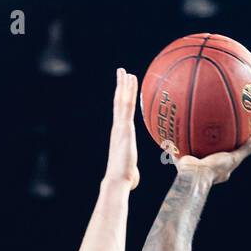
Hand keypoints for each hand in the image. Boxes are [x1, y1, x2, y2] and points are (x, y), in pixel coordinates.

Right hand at [104, 69, 138, 189]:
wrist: (118, 179)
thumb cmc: (124, 179)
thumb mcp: (130, 171)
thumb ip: (132, 169)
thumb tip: (133, 178)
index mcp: (120, 135)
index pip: (121, 114)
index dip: (121, 100)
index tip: (122, 89)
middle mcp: (118, 128)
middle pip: (119, 103)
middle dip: (120, 87)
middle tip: (121, 73)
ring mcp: (120, 127)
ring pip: (121, 101)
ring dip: (123, 85)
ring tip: (125, 71)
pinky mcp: (124, 127)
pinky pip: (127, 105)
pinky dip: (128, 92)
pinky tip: (131, 80)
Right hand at [170, 135, 250, 185]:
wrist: (194, 176)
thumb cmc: (215, 168)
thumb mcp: (234, 158)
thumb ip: (245, 149)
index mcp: (218, 167)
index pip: (225, 155)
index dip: (228, 146)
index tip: (230, 135)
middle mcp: (205, 165)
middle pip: (208, 151)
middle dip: (208, 141)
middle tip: (210, 127)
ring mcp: (193, 163)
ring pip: (192, 149)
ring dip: (190, 140)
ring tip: (190, 124)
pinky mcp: (181, 160)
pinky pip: (175, 149)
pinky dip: (173, 141)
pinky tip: (172, 127)